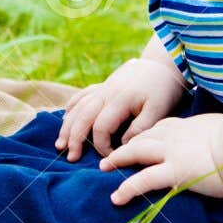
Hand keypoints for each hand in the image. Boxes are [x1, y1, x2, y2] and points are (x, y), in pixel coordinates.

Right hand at [55, 57, 186, 161]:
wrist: (163, 64)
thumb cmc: (162, 90)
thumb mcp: (158, 110)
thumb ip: (140, 128)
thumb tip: (123, 145)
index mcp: (120, 100)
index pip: (101, 127)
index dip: (101, 145)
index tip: (109, 158)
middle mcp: (106, 93)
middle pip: (83, 117)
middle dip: (74, 138)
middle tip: (71, 157)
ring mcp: (103, 87)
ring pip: (79, 106)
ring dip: (67, 125)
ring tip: (60, 144)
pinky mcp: (104, 84)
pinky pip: (82, 95)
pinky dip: (72, 106)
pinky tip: (65, 117)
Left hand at [99, 113, 222, 204]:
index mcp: (191, 125)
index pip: (163, 127)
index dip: (149, 134)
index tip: (141, 139)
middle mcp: (177, 135)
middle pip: (144, 136)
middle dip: (126, 144)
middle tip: (112, 153)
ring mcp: (173, 153)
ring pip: (136, 152)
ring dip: (118, 160)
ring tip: (104, 168)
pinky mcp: (174, 172)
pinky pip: (143, 180)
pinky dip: (127, 188)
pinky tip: (116, 198)